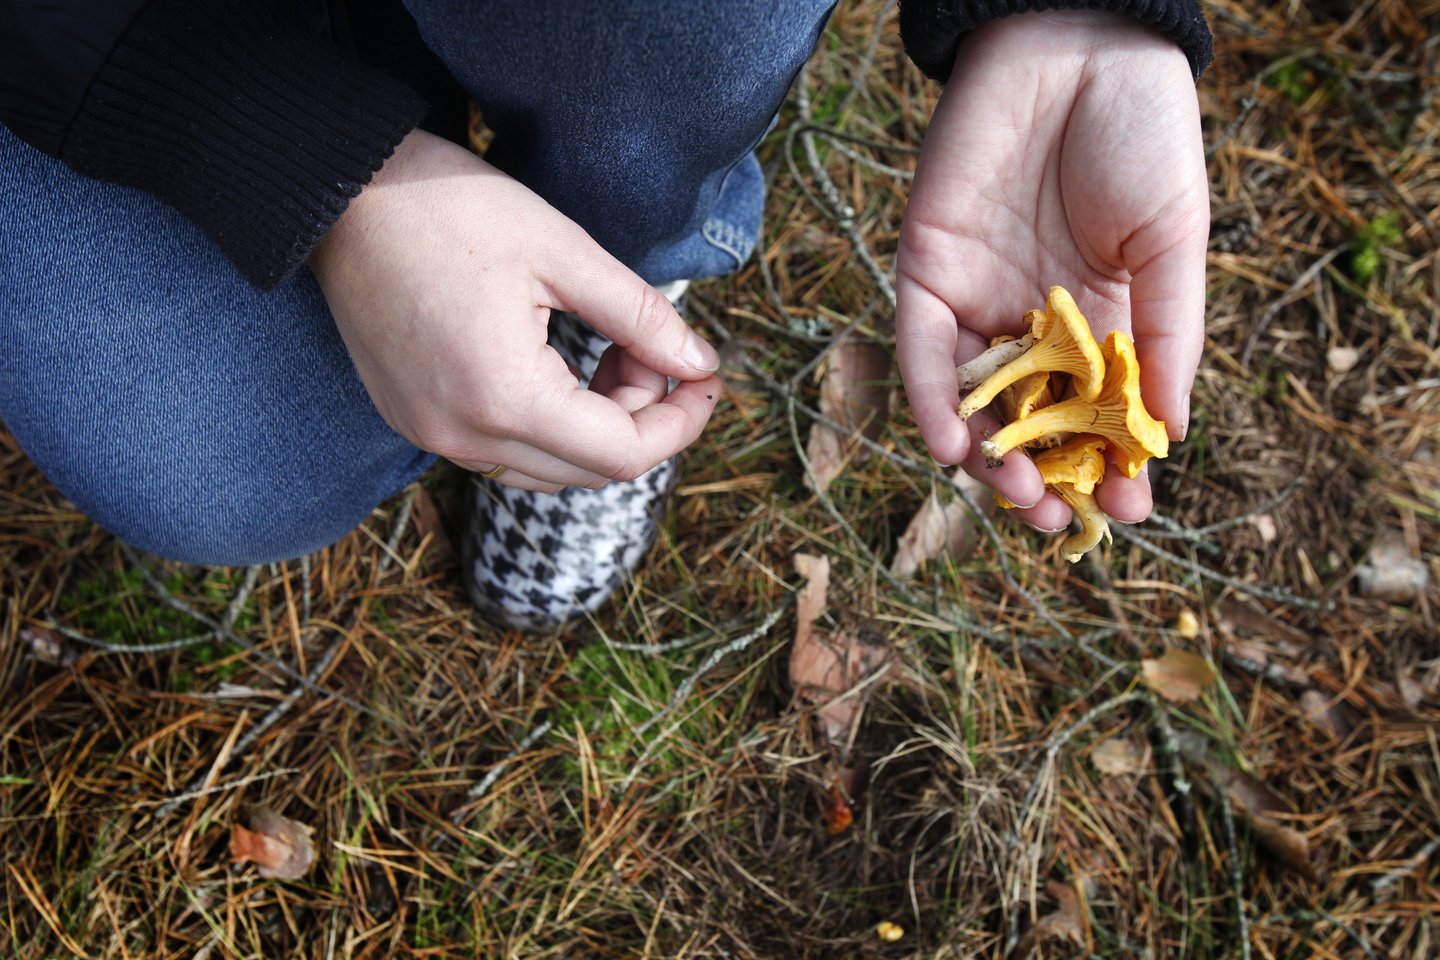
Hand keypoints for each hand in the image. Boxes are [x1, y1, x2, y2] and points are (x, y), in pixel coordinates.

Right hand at [310, 130, 722, 491]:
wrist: (342, 190)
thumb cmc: (452, 207)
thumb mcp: (564, 251)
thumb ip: (641, 318)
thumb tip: (700, 363)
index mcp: (503, 397)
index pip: (623, 455)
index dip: (682, 422)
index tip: (709, 377)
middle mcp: (461, 436)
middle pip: (589, 470)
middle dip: (643, 417)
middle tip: (653, 345)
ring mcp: (430, 435)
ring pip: (548, 469)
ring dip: (597, 426)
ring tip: (610, 349)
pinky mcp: (413, 420)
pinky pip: (504, 452)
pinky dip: (550, 425)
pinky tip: (562, 367)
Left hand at [895, 11, 1207, 529]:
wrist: (1078, 46)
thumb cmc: (1141, 136)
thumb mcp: (1172, 244)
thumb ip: (1166, 335)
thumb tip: (1169, 432)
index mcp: (1102, 325)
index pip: (1099, 417)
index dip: (1110, 467)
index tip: (1129, 511)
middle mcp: (1035, 327)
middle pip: (1030, 426)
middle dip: (1043, 478)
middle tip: (1058, 516)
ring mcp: (979, 304)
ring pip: (973, 405)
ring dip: (988, 460)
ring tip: (1017, 493)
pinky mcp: (927, 275)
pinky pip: (922, 355)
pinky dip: (933, 403)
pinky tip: (954, 445)